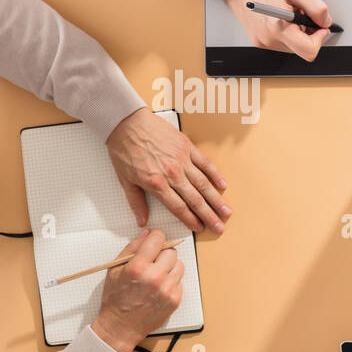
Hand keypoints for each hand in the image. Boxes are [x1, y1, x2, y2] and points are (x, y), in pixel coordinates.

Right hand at [91, 230, 183, 351]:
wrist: (121, 326)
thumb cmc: (115, 298)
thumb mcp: (115, 269)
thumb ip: (132, 248)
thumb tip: (147, 233)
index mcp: (138, 267)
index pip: (158, 239)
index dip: (156, 237)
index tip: (154, 240)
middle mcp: (155, 277)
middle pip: (171, 251)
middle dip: (162, 253)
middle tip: (153, 261)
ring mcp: (168, 289)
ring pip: (179, 265)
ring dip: (169, 266)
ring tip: (156, 274)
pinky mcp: (176, 299)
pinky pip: (180, 280)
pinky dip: (172, 280)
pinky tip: (159, 287)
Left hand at [107, 108, 229, 232]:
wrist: (125, 122)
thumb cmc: (123, 149)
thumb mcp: (125, 180)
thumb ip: (136, 202)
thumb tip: (142, 220)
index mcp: (156, 183)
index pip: (178, 207)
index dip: (190, 220)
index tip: (199, 228)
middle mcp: (172, 174)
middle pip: (195, 200)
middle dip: (208, 216)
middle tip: (219, 227)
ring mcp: (182, 160)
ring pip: (203, 184)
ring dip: (216, 200)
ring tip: (227, 212)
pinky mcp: (187, 147)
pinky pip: (205, 163)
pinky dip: (215, 175)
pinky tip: (223, 185)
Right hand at [197, 0, 334, 60]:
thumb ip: (314, 7)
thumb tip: (325, 21)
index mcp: (277, 27)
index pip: (309, 51)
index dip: (320, 38)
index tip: (320, 25)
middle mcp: (269, 39)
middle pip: (302, 49)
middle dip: (308, 31)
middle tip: (300, 10)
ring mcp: (262, 41)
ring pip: (293, 45)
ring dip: (297, 30)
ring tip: (288, 10)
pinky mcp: (259, 40)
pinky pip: (282, 41)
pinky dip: (287, 30)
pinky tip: (281, 14)